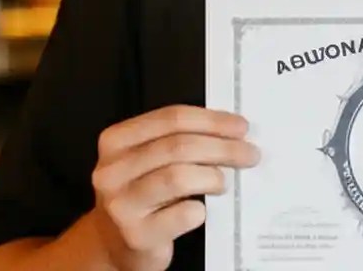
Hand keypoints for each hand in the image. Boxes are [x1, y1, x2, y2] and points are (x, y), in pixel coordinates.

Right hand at [88, 105, 259, 270]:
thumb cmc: (141, 195)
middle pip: (178, 147)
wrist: (116, 244)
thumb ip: (178, 140)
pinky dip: (199, 209)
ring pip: (178, 177)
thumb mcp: (147, 160)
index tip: (240, 126)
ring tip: (224, 182)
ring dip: (213, 177)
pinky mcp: (137, 235)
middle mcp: (112, 171)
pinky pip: (181, 214)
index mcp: (116, 141)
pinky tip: (201, 209)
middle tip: (249, 153)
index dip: (211, 120)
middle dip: (222, 148)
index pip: (171, 119)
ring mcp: (121, 204)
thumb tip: (232, 130)